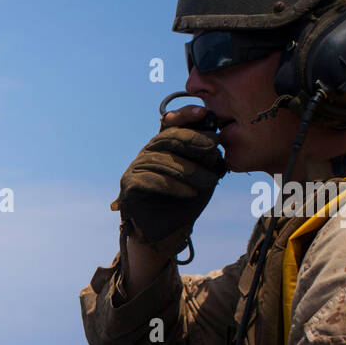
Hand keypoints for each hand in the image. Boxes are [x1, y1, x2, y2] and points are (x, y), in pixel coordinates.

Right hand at [112, 106, 226, 245]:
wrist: (168, 232)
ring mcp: (135, 168)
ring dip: (190, 171)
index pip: (170, 123)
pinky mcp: (129, 186)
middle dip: (193, 140)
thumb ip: (207, 157)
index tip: (204, 112)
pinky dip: (174, 186)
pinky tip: (190, 193)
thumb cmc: (186, 202)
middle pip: (167, 138)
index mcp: (163, 146)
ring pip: (163, 161)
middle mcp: (147, 153)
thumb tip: (216, 138)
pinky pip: (153, 180)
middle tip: (214, 147)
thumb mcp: (204, 175)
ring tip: (210, 181)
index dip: (185, 115)